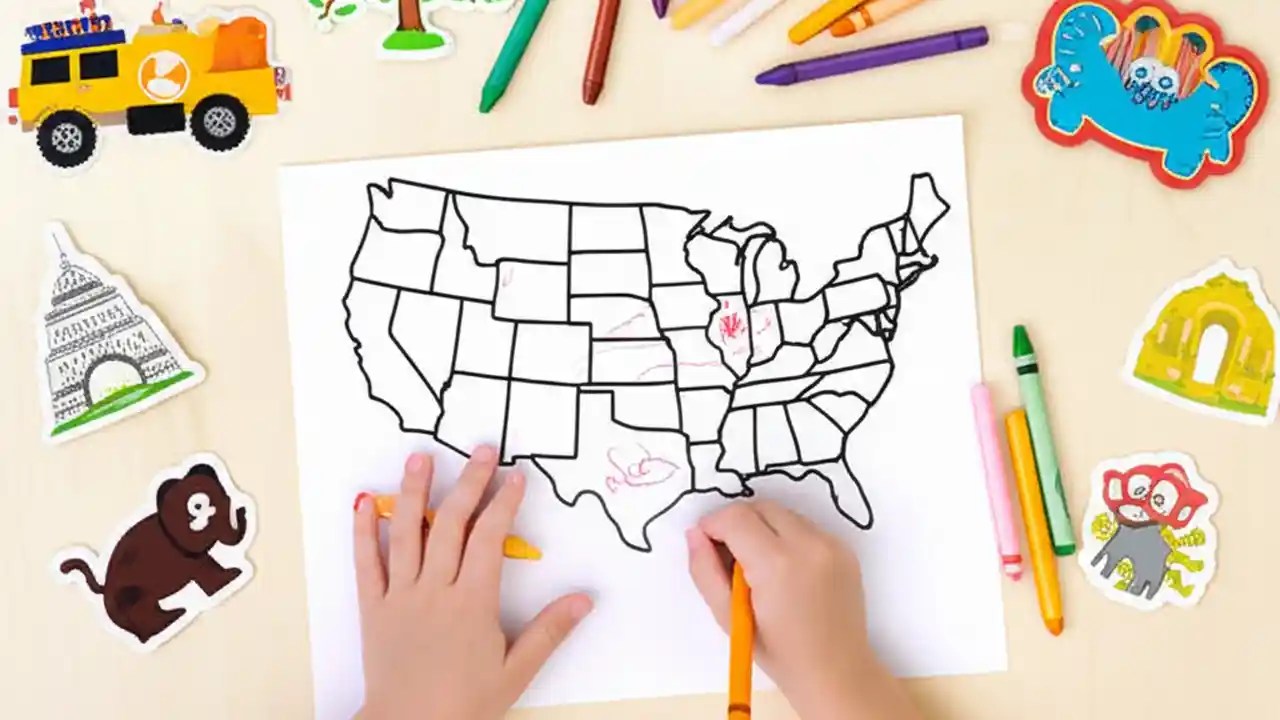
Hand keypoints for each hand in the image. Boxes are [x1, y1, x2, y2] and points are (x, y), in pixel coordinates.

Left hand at [354, 448, 593, 719]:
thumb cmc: (463, 704)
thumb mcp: (516, 671)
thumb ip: (549, 631)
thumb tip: (584, 599)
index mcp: (472, 602)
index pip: (491, 538)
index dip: (505, 502)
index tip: (516, 476)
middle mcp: (435, 590)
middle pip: (452, 524)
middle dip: (469, 482)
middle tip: (482, 450)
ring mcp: (400, 596)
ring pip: (407, 533)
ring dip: (413, 492)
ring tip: (420, 458)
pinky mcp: (373, 608)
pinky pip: (366, 563)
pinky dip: (364, 531)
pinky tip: (364, 503)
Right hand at [687, 502, 919, 719]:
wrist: (838, 673)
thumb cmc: (779, 654)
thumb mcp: (729, 618)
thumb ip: (706, 571)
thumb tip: (694, 535)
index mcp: (777, 564)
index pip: (735, 518)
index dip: (713, 525)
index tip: (706, 543)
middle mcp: (808, 545)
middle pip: (760, 507)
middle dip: (738, 523)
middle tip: (730, 557)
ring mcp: (831, 545)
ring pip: (783, 514)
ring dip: (763, 528)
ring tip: (759, 567)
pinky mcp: (845, 549)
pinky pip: (806, 527)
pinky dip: (788, 537)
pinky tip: (785, 571)